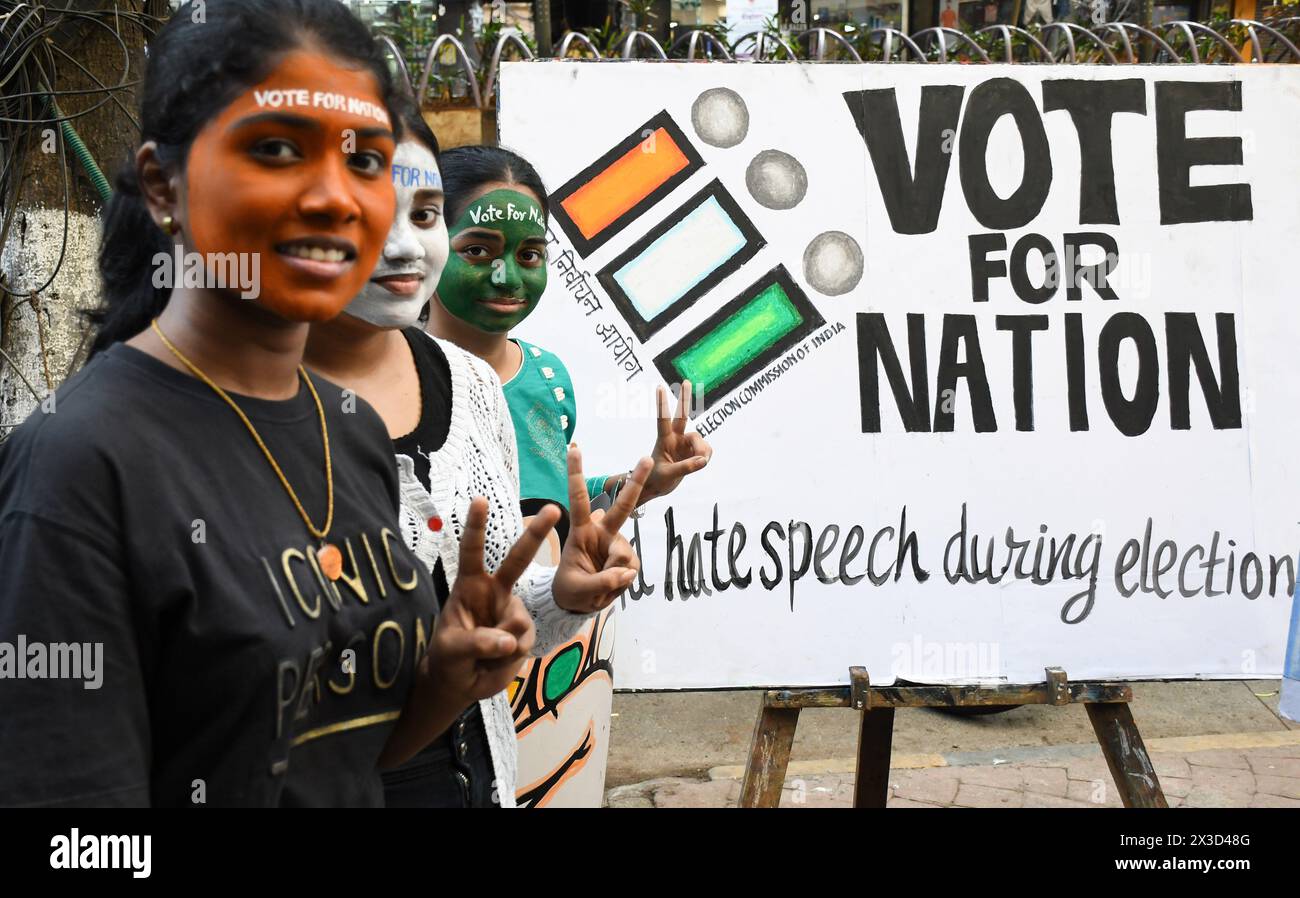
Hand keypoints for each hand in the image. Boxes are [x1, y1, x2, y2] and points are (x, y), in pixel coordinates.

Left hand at [430, 497, 557, 703]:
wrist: (461, 682)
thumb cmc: (448, 658)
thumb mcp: (451, 650)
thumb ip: (477, 642)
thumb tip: (510, 640)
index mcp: (470, 586)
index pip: (472, 552)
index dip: (476, 527)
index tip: (480, 500)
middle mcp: (495, 592)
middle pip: (518, 559)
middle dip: (536, 533)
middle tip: (554, 509)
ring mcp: (512, 611)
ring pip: (518, 621)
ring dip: (500, 645)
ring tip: (481, 656)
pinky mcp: (524, 633)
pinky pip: (523, 642)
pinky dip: (508, 657)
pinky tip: (495, 661)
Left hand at [553, 446, 651, 613]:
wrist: (578, 602)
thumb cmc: (570, 588)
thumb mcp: (577, 589)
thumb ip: (601, 581)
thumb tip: (627, 573)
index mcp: (581, 531)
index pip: (578, 501)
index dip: (575, 475)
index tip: (574, 448)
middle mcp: (603, 533)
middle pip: (622, 507)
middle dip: (635, 482)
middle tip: (647, 458)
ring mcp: (618, 545)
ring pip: (623, 558)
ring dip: (612, 577)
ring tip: (596, 585)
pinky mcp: (629, 560)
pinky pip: (630, 571)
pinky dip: (620, 583)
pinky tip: (610, 585)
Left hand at [642, 380, 711, 502]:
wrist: (659, 486)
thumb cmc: (657, 479)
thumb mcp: (669, 475)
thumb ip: (686, 467)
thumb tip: (703, 460)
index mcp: (663, 440)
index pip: (663, 419)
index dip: (662, 404)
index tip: (659, 387)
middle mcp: (675, 438)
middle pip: (682, 416)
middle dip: (685, 399)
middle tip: (686, 381)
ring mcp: (685, 443)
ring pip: (700, 440)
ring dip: (703, 451)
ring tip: (701, 463)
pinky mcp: (693, 451)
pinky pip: (706, 450)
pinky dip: (706, 456)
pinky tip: (701, 463)